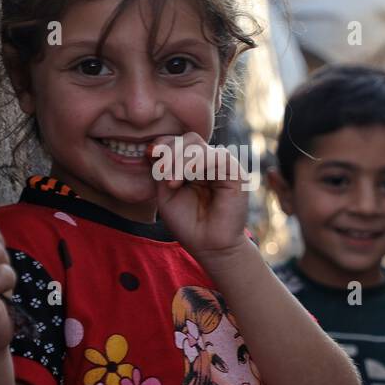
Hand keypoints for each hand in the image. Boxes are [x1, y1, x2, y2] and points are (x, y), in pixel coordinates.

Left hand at [149, 132, 251, 263]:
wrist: (209, 246)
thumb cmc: (187, 223)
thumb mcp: (165, 194)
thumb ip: (161, 170)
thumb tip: (153, 148)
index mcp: (192, 165)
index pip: (178, 141)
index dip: (163, 144)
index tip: (149, 155)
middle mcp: (208, 162)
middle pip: (188, 138)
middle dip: (170, 152)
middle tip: (162, 174)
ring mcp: (222, 166)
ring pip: (198, 145)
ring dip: (180, 160)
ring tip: (172, 183)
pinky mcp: (235, 173)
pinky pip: (216, 156)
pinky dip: (198, 162)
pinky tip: (188, 176)